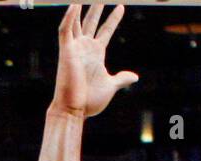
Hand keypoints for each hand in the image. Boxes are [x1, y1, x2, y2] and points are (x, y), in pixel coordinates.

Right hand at [51, 5, 137, 119]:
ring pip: (76, 21)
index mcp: (95, 54)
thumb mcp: (110, 86)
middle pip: (91, 21)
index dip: (113, 19)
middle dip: (97, 6)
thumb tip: (134, 77)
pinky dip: (68, 17)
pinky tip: (74, 4)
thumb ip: (121, 78)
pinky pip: (65, 30)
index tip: (121, 7)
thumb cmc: (90, 101)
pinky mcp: (66, 51)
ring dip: (79, 6)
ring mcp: (75, 48)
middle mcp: (85, 47)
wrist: (74, 110)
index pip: (105, 31)